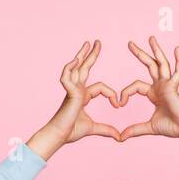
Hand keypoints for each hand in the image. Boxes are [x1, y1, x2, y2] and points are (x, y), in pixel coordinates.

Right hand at [28, 40, 121, 158]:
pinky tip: (76, 59)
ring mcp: (72, 89)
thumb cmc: (71, 132)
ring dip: (82, 54)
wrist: (59, 136)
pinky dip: (70, 67)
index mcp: (83, 96)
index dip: (111, 94)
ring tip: (88, 43)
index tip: (118, 105)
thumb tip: (119, 137)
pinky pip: (67, 76)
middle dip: (91, 55)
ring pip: (77, 67)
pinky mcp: (68, 92)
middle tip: (97, 42)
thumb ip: (106, 130)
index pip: (101, 87)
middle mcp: (77, 90)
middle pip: (85, 68)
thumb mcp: (93, 128)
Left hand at [117, 36, 178, 145]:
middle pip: (149, 65)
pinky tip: (176, 49)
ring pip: (161, 63)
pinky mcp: (175, 86)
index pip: (135, 86)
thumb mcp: (149, 127)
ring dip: (156, 50)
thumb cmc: (172, 127)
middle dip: (139, 54)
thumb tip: (120, 138)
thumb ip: (135, 130)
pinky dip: (178, 61)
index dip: (125, 93)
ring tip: (150, 38)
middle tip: (129, 43)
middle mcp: (161, 85)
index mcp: (154, 93)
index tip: (119, 103)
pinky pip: (178, 71)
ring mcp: (169, 84)